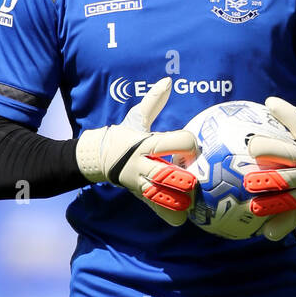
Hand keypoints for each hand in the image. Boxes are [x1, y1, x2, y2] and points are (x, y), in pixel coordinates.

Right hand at [76, 78, 197, 225]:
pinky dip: (170, 214)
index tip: (192, 145)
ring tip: (192, 200)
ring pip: (161, 195)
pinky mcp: (140, 195)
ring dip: (178, 199)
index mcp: (146, 142)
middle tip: (196, 178)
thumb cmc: (125, 135)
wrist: (100, 157)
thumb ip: (154, 100)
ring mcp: (140, 182)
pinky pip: (156, 208)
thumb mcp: (137, 117)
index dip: (188, 143)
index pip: (174, 141)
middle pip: (167, 173)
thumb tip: (168, 80)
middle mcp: (143, 163)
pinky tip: (183, 216)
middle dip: (184, 177)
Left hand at [243, 95, 295, 240]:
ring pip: (289, 202)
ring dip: (272, 206)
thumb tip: (269, 101)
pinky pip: (294, 220)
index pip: (285, 151)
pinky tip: (267, 233)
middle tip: (248, 181)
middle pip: (286, 179)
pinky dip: (282, 227)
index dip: (268, 147)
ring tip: (254, 210)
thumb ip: (289, 116)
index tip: (250, 145)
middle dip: (268, 180)